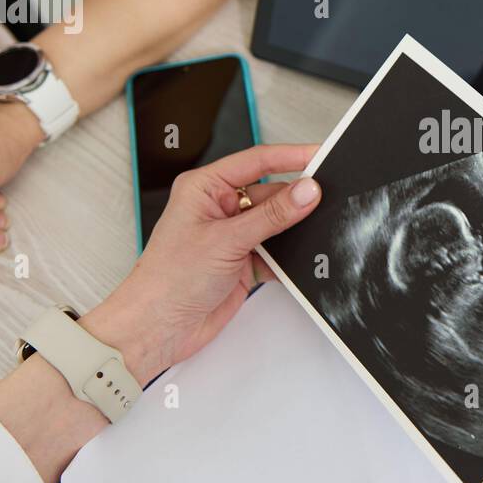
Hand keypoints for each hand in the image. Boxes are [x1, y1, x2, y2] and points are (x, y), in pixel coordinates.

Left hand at [78, 144, 321, 384]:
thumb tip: (306, 192)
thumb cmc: (167, 280)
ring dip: (293, 229)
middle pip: (270, 193)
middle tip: (325, 198)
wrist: (157, 328)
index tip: (319, 154)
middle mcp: (219, 208)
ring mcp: (232, 236)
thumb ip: (272, 216)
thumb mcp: (226, 240)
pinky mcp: (242, 262)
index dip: (290, 156)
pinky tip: (296, 260)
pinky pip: (276, 251)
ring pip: (276, 223)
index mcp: (205, 188)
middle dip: (296, 199)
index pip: (256, 161)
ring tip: (313, 230)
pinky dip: (289, 257)